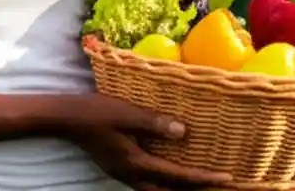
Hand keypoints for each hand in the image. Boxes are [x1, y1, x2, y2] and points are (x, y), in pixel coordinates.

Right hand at [59, 96, 233, 189]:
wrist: (66, 118)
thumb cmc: (96, 113)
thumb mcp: (126, 113)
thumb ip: (154, 123)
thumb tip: (183, 131)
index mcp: (137, 164)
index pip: (178, 177)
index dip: (204, 178)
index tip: (228, 178)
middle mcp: (132, 176)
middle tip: (216, 184)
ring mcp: (123, 175)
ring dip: (178, 188)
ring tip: (197, 182)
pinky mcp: (118, 168)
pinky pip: (147, 183)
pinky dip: (164, 182)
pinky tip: (168, 171)